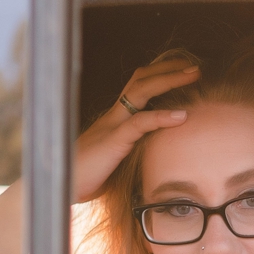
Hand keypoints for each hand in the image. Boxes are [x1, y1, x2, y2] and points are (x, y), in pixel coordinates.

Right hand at [73, 57, 198, 201]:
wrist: (58, 187)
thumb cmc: (86, 178)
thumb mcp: (115, 161)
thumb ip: (132, 153)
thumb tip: (156, 157)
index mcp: (114, 120)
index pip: (138, 86)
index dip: (160, 75)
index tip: (185, 72)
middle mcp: (113, 116)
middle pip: (141, 79)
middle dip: (169, 69)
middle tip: (195, 66)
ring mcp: (112, 126)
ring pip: (141, 91)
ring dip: (169, 80)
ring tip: (194, 74)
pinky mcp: (112, 142)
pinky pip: (139, 124)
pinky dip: (162, 117)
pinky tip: (183, 116)